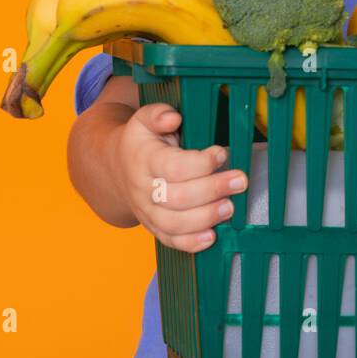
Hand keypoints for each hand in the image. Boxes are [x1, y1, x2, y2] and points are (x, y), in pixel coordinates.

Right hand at [113, 103, 247, 252]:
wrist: (117, 170)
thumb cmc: (142, 143)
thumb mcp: (143, 120)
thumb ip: (157, 114)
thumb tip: (173, 118)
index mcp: (143, 160)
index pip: (172, 167)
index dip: (201, 163)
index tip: (221, 154)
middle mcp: (144, 189)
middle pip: (177, 197)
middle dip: (213, 189)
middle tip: (239, 181)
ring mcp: (147, 212)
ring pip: (174, 223)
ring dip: (206, 218)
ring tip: (230, 207)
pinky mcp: (154, 227)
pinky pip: (171, 241)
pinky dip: (191, 243)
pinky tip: (212, 237)